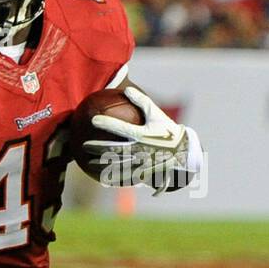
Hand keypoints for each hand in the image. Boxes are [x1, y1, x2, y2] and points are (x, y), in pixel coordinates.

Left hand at [80, 86, 199, 193]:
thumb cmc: (168, 131)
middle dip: (98, 147)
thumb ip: (142, 101)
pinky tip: (102, 178)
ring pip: (117, 165)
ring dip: (102, 164)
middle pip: (114, 149)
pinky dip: (113, 177)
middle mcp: (141, 150)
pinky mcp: (144, 173)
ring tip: (89, 162)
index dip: (107, 123)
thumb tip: (127, 89)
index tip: (93, 119)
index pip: (121, 128)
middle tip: (84, 145)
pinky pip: (126, 176)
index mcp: (144, 135)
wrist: (184, 152)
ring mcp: (142, 163)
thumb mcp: (157, 115)